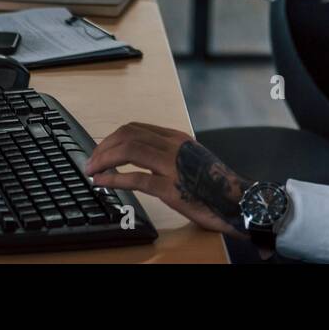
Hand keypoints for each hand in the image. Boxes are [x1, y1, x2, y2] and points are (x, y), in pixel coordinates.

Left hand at [85, 122, 251, 237]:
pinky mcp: (171, 187)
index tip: (99, 150)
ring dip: (103, 159)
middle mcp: (174, 146)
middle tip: (90, 161)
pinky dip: (113, 179)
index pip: (135, 128)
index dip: (111, 138)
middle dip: (102, 147)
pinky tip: (103, 182)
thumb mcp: (191, 159)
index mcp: (177, 138)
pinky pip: (136, 178)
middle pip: (127, 135)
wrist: (238, 201)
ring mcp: (172, 165)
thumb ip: (169, 154)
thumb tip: (140, 158)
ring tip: (91, 170)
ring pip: (128, 150)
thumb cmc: (215, 185)